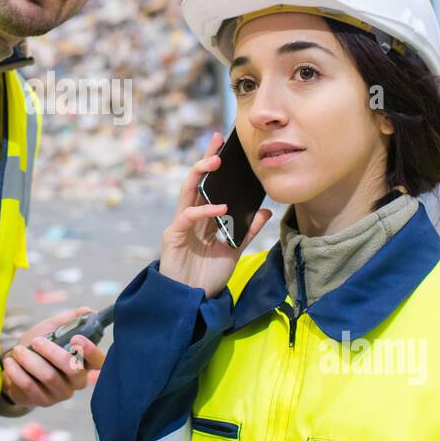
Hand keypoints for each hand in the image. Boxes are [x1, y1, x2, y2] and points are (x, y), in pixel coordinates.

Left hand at [0, 308, 105, 408]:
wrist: (15, 366)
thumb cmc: (39, 346)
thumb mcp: (52, 329)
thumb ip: (69, 320)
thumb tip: (87, 310)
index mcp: (85, 362)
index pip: (99, 361)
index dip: (91, 351)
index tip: (75, 338)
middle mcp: (78, 380)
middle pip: (73, 369)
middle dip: (52, 352)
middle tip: (36, 341)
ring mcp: (61, 393)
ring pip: (49, 376)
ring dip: (30, 360)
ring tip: (18, 350)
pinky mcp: (43, 401)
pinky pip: (30, 386)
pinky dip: (18, 372)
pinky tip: (11, 363)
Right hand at [158, 131, 272, 297]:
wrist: (192, 300)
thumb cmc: (208, 276)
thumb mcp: (234, 250)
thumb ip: (247, 230)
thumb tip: (265, 209)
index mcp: (203, 217)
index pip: (209, 184)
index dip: (214, 163)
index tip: (225, 144)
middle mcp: (190, 216)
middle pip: (197, 180)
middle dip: (206, 159)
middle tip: (217, 140)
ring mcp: (180, 224)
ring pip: (187, 191)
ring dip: (200, 174)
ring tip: (216, 162)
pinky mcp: (173, 236)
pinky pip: (187, 217)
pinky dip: (204, 210)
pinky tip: (221, 208)